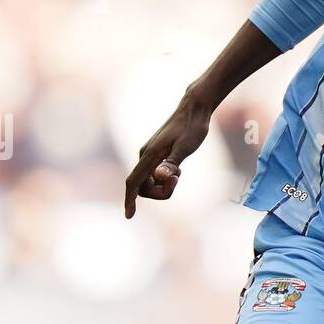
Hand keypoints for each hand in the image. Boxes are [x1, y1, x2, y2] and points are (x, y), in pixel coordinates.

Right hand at [124, 100, 210, 217]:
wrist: (194, 108)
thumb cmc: (192, 127)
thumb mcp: (186, 147)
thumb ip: (172, 163)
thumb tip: (159, 176)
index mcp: (150, 155)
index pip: (134, 181)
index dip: (130, 199)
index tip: (129, 215)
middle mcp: (145, 155)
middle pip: (143, 187)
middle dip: (160, 192)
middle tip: (178, 179)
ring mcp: (149, 154)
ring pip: (150, 182)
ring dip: (164, 185)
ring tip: (180, 171)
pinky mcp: (155, 154)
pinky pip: (155, 175)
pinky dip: (166, 178)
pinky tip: (178, 168)